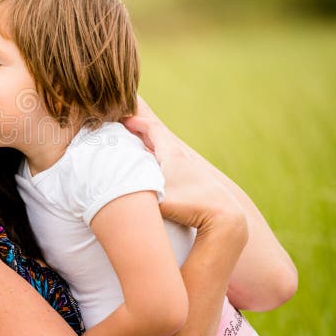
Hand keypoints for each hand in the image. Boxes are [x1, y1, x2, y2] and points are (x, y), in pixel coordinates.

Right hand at [123, 97, 247, 245]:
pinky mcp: (193, 180)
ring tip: (134, 149)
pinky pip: (169, 163)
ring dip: (149, 147)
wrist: (223, 215)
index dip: (137, 122)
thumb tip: (112, 200)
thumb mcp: (157, 200)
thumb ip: (134, 197)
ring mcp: (188, 168)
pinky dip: (158, 161)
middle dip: (140, 133)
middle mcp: (180, 157)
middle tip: (124, 131)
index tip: (123, 120)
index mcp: (171, 154)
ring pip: (164, 151)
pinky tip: (152, 171)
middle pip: (158, 137)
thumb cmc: (190, 205)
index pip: (152, 129)